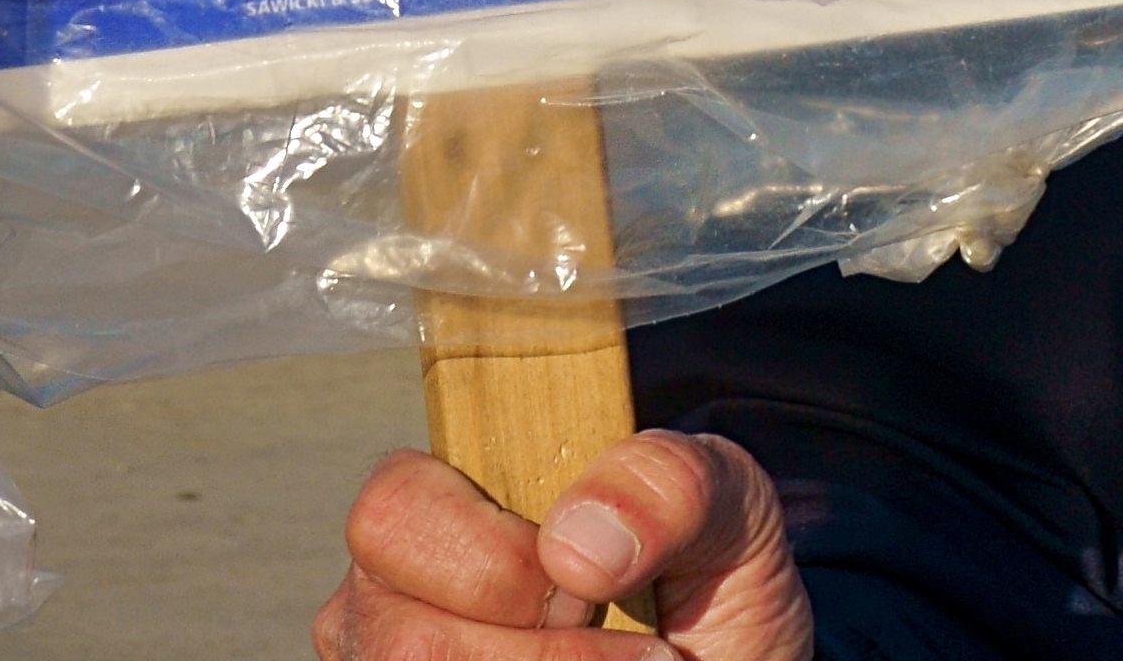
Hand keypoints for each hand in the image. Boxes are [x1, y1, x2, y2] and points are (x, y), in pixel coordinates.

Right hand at [316, 432, 812, 657]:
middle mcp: (397, 596)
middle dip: (527, 648)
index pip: (390, 508)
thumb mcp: (723, 504)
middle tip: (614, 638)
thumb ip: (668, 480)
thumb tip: (574, 542)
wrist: (731, 659)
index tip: (582, 578)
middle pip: (399, 637)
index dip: (491, 556)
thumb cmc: (709, 575)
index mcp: (447, 499)